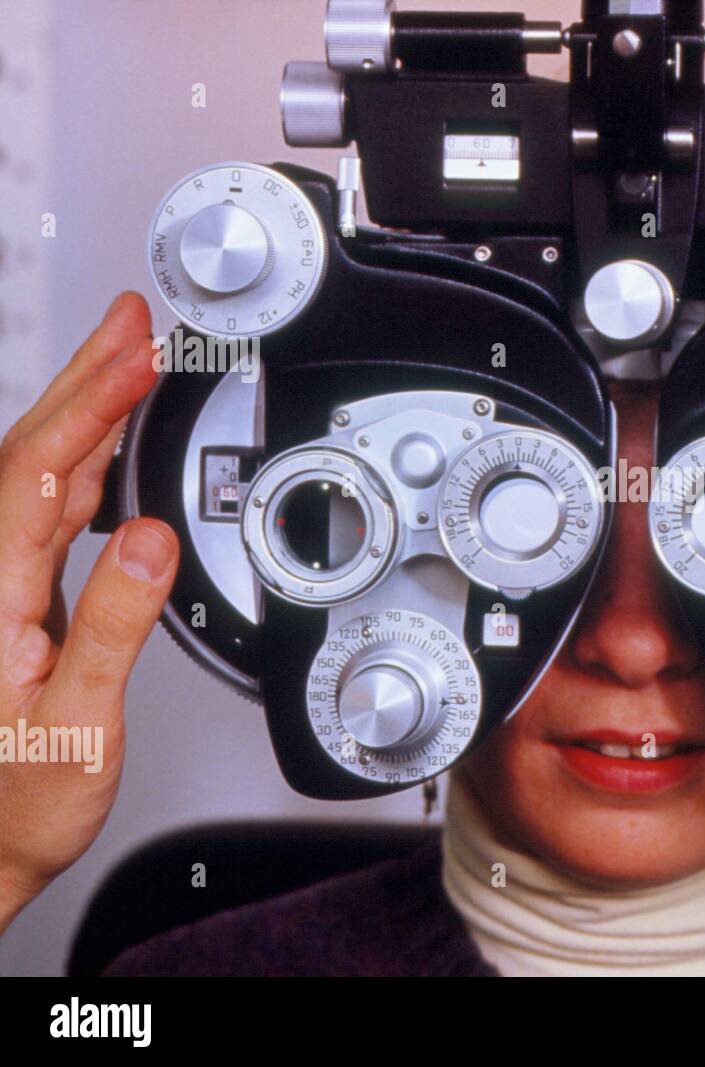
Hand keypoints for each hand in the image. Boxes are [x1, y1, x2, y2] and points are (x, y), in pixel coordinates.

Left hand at [0, 292, 178, 933]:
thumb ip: (112, 626)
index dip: (91, 403)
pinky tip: (104, 443)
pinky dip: (81, 458)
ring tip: (125, 357)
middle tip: (131, 321)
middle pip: (30, 449)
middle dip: (85, 375)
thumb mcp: (79, 727)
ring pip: (36, 468)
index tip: (137, 353)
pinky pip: (46, 505)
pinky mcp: (13, 595)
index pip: (40, 470)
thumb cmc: (16, 803)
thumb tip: (149, 539)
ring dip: (83, 406)